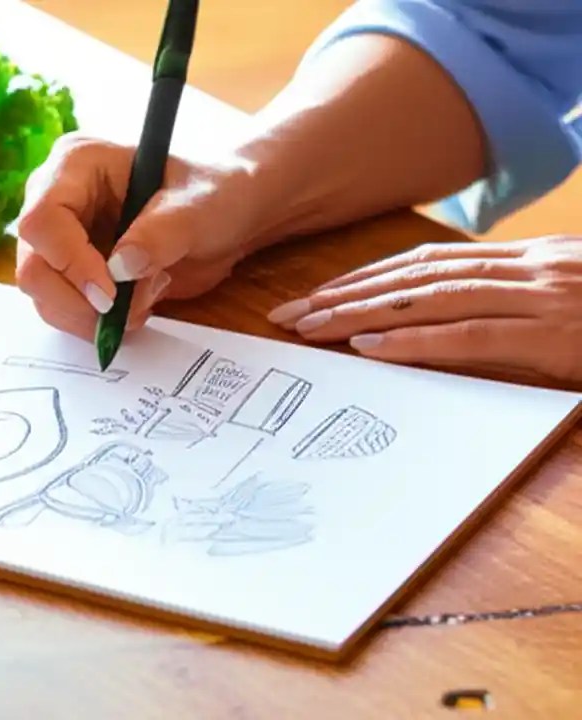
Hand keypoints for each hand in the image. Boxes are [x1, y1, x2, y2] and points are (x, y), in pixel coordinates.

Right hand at [14, 133, 260, 340]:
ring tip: (146, 296)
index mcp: (77, 165)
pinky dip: (97, 322)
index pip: (42, 219)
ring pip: (43, 295)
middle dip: (79, 299)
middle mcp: (55, 200)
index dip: (69, 262)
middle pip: (33, 266)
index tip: (110, 293)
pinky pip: (62, 310)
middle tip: (129, 307)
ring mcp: (59, 240)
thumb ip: (161, 234)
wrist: (228, 216)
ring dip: (93, 314)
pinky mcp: (70, 273)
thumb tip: (120, 268)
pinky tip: (137, 303)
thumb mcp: (198, 207)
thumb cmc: (214, 193)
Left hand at [268, 235, 581, 382]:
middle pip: (412, 275)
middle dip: (343, 293)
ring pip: (427, 299)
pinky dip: (412, 340)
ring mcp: (539, 298)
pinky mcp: (553, 335)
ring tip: (310, 330)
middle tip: (289, 314)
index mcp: (527, 260)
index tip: (317, 293)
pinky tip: (369, 347)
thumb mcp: (568, 296)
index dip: (365, 275)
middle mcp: (525, 270)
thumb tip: (451, 317)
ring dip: (360, 314)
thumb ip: (514, 302)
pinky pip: (468, 335)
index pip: (426, 261)